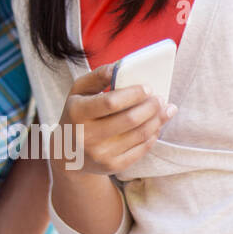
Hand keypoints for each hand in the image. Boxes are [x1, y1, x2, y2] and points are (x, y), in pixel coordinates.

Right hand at [57, 64, 174, 175]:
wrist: (67, 153)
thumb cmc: (77, 114)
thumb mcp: (79, 92)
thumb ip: (98, 76)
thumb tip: (120, 67)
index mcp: (77, 112)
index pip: (110, 102)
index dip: (133, 94)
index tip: (148, 87)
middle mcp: (86, 135)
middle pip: (130, 120)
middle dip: (151, 107)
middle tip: (160, 98)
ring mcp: (100, 153)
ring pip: (139, 135)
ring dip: (157, 120)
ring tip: (165, 110)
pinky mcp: (112, 166)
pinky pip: (141, 149)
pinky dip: (153, 135)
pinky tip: (156, 125)